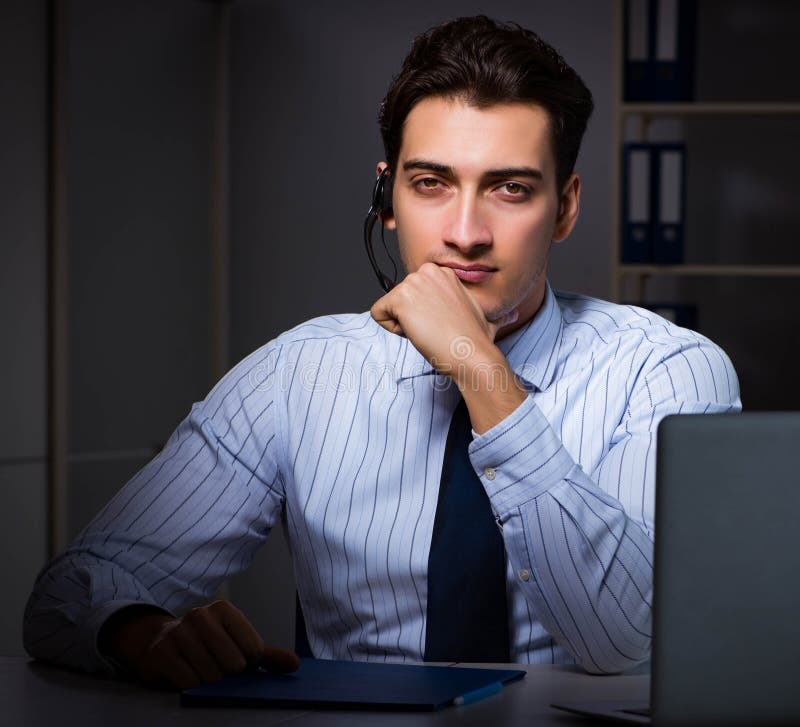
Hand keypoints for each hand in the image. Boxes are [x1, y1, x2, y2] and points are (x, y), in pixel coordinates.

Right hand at [103, 600, 298, 689]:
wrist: (160, 642)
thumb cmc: (208, 645)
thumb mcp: (237, 644)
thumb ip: (267, 655)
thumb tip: (294, 664)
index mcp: (224, 609)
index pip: (254, 650)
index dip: (249, 664)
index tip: (237, 658)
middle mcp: (201, 615)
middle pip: (233, 665)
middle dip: (228, 674)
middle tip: (217, 666)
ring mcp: (179, 632)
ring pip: (211, 676)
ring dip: (210, 682)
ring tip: (202, 669)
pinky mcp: (162, 652)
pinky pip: (189, 682)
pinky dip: (191, 686)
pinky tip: (187, 673)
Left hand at [370, 262, 517, 377]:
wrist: (471, 353)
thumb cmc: (477, 340)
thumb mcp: (489, 319)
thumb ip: (498, 313)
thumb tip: (515, 315)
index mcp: (444, 273)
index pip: (414, 294)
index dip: (425, 314)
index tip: (443, 323)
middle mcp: (428, 271)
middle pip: (399, 298)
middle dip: (412, 318)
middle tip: (435, 329)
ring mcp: (413, 282)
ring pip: (389, 306)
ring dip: (403, 325)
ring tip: (429, 330)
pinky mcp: (400, 298)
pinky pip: (378, 313)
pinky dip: (391, 329)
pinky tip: (415, 333)